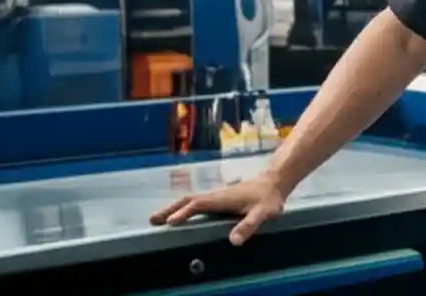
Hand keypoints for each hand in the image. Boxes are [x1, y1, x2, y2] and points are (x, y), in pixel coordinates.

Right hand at [148, 173, 286, 245]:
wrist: (273, 182)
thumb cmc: (268, 198)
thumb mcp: (263, 213)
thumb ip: (249, 225)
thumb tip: (233, 241)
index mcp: (222, 198)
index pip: (199, 204)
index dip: (184, 213)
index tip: (170, 223)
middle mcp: (215, 195)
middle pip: (188, 200)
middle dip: (169, 209)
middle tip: (152, 220)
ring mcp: (215, 196)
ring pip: (190, 200)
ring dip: (173, 208)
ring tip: (156, 219)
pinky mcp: (217, 199)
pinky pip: (195, 203)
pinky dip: (182, 208)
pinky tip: (177, 215)